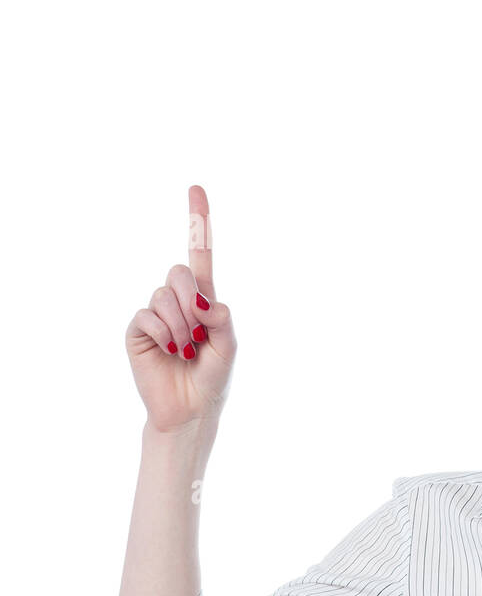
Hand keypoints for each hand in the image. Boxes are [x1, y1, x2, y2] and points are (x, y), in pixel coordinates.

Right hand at [125, 185, 237, 435]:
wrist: (190, 407)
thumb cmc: (213, 376)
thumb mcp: (229, 344)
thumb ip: (222, 317)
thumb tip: (204, 299)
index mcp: (204, 298)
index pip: (200, 254)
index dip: (198, 222)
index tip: (196, 188)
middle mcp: (178, 300)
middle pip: (179, 271)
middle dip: (192, 298)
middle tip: (199, 329)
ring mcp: (156, 313)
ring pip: (164, 295)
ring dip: (180, 324)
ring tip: (186, 349)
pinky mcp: (138, 330)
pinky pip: (147, 316)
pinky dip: (164, 333)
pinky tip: (170, 351)